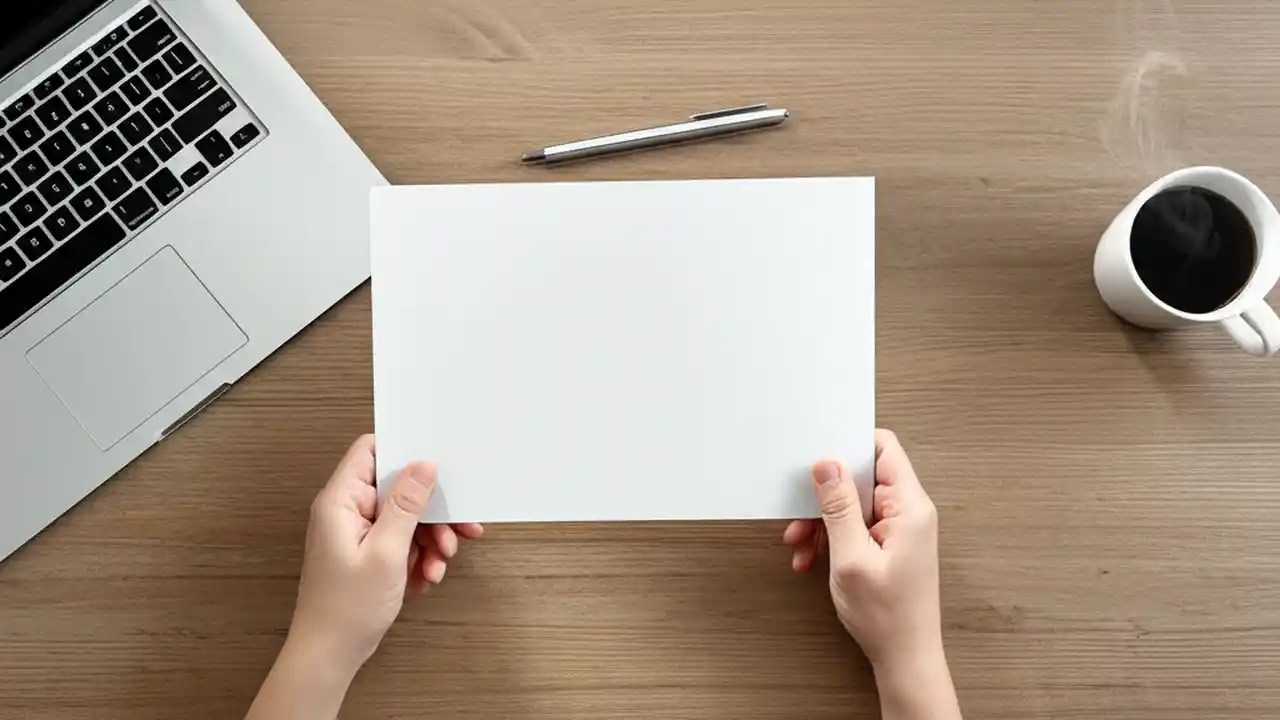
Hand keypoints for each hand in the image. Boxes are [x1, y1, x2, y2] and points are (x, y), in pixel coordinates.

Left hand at [290, 435, 483, 672]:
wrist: (330, 655)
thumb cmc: (346, 608)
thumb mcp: (386, 552)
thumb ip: (406, 504)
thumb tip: (423, 464)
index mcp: (341, 501)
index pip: (371, 451)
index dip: (404, 452)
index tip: (437, 468)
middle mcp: (347, 510)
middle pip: (397, 488)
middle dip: (430, 511)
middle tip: (456, 531)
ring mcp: (357, 532)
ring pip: (405, 517)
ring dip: (429, 539)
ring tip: (438, 565)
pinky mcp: (367, 551)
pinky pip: (401, 539)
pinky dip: (418, 556)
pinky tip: (425, 577)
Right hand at [783, 429, 940, 667]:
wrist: (905, 659)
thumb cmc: (887, 617)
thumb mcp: (851, 558)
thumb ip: (838, 508)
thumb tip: (827, 464)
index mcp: (909, 508)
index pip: (884, 449)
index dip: (850, 445)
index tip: (818, 456)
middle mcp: (909, 513)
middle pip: (862, 478)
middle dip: (826, 495)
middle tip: (799, 516)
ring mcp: (899, 529)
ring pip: (853, 504)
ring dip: (823, 521)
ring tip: (801, 545)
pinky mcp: (890, 544)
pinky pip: (855, 526)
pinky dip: (831, 538)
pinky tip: (812, 558)